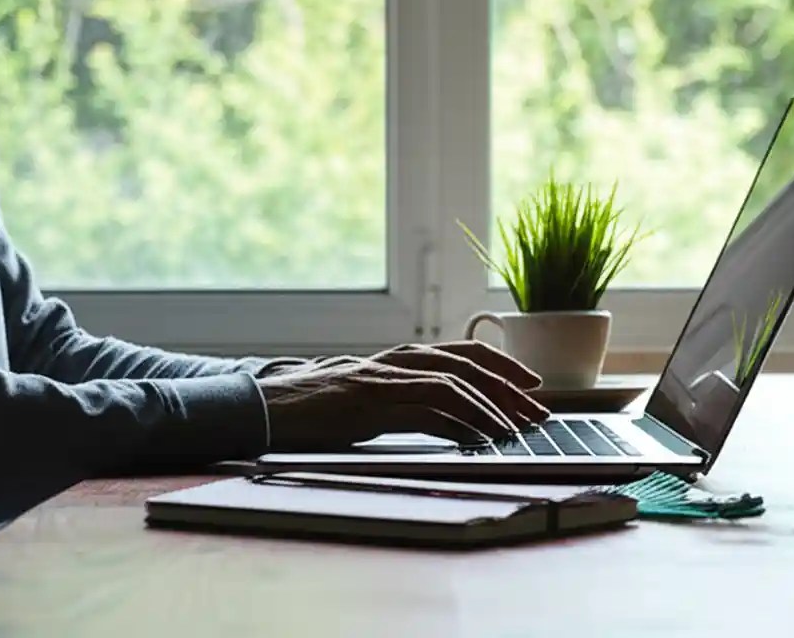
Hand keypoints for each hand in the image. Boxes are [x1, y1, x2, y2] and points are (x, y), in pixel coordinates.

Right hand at [257, 341, 547, 449]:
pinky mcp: (367, 404)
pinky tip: (478, 441)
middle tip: (539, 409)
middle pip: (465, 364)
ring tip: (516, 430)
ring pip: (451, 384)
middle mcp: (392, 363)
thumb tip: (443, 418)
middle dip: (507, 386)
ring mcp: (380, 381)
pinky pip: (425, 411)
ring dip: (490, 408)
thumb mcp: (361, 399)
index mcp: (393, 360)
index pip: (460, 353)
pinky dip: (458, 424)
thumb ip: (397, 400)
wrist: (255, 408)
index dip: (500, 364)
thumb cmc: (307, 409)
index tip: (531, 382)